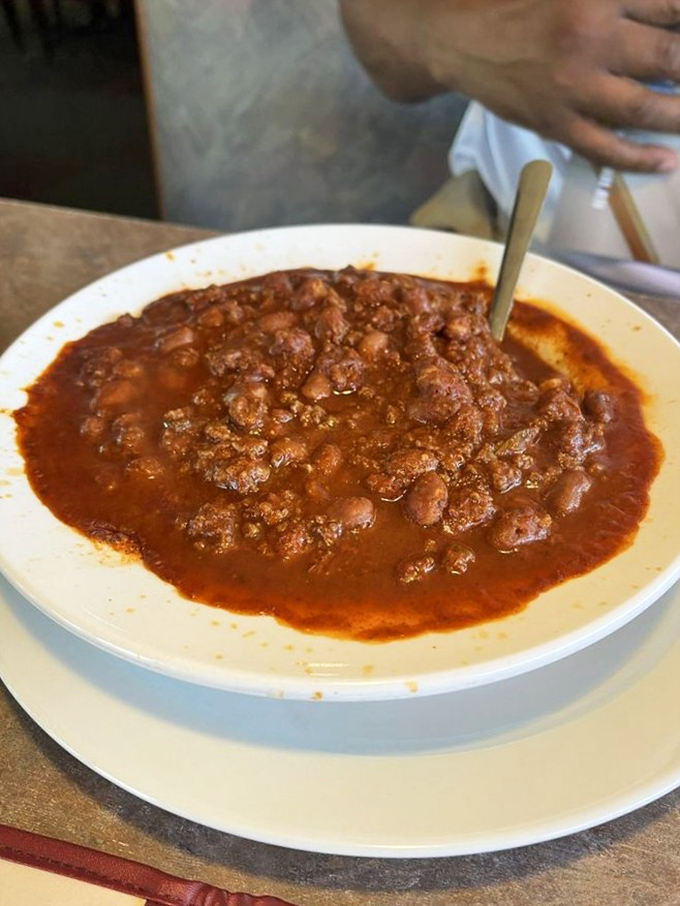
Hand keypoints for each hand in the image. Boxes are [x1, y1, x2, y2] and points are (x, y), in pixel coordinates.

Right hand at [341, 0, 679, 171]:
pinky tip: (668, 161)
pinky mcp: (554, 123)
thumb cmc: (513, 2)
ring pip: (643, 108)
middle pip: (668, 57)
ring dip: (679, 116)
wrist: (456, 36)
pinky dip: (639, 158)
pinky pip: (604, 147)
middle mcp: (591, 40)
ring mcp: (572, 88)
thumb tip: (658, 15)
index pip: (670, 8)